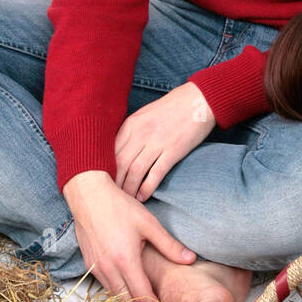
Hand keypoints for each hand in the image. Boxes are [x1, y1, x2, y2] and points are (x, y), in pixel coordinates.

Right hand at [62, 171, 196, 301]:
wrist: (88, 196)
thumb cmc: (120, 207)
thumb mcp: (149, 224)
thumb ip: (169, 245)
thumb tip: (190, 259)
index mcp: (125, 261)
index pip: (143, 296)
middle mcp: (109, 268)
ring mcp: (96, 267)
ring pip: (115, 297)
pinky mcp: (89, 264)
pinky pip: (105, 286)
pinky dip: (118, 294)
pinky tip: (128, 291)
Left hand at [114, 82, 215, 200]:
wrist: (198, 100)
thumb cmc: (172, 107)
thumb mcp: (145, 114)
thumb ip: (131, 130)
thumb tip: (118, 150)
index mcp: (131, 124)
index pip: (111, 152)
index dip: (105, 170)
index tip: (104, 182)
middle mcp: (141, 134)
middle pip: (120, 164)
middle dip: (114, 183)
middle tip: (111, 196)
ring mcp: (157, 143)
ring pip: (135, 172)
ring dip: (129, 189)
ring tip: (126, 200)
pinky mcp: (173, 151)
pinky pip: (155, 173)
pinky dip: (147, 188)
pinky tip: (143, 197)